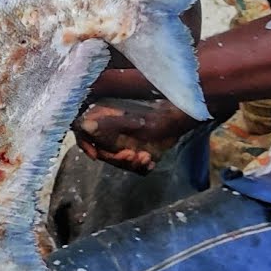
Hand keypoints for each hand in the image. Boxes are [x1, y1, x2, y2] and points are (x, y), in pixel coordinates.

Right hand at [72, 99, 203, 174]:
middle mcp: (111, 126)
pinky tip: (151, 164)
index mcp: (103, 113)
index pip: (82, 129)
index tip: (95, 156)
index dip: (85, 143)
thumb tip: (82, 124)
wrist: (188, 108)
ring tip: (146, 160)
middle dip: (115, 157)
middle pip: (101, 148)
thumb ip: (106, 122)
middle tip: (133, 156)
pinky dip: (141, 167)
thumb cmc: (162, 104)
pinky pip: (133, 163)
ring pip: (117, 158)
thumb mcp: (133, 115)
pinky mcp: (139, 146)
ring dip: (129, 163)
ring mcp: (125, 137)